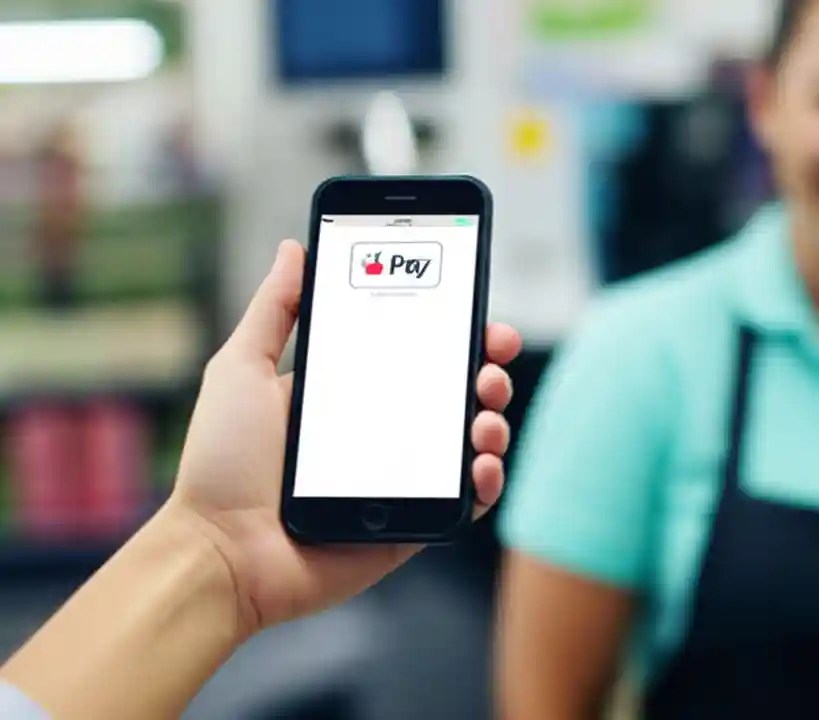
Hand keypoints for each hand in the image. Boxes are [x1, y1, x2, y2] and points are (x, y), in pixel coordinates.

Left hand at [165, 239, 520, 635]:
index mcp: (351, 394)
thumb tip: (296, 248)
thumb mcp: (240, 370)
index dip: (456, 331)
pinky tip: (480, 463)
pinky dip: (486, 480)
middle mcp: (382, 433)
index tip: (479, 313)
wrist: (219, 550)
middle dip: (487, 371)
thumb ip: (275, 310)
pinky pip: (465, 501)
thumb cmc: (221, 463)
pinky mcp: (412, 524)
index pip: (418, 353)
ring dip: (493, 420)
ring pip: (471, 443)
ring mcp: (401, 480)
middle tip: (490, 365)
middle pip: (457, 393)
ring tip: (484, 416)